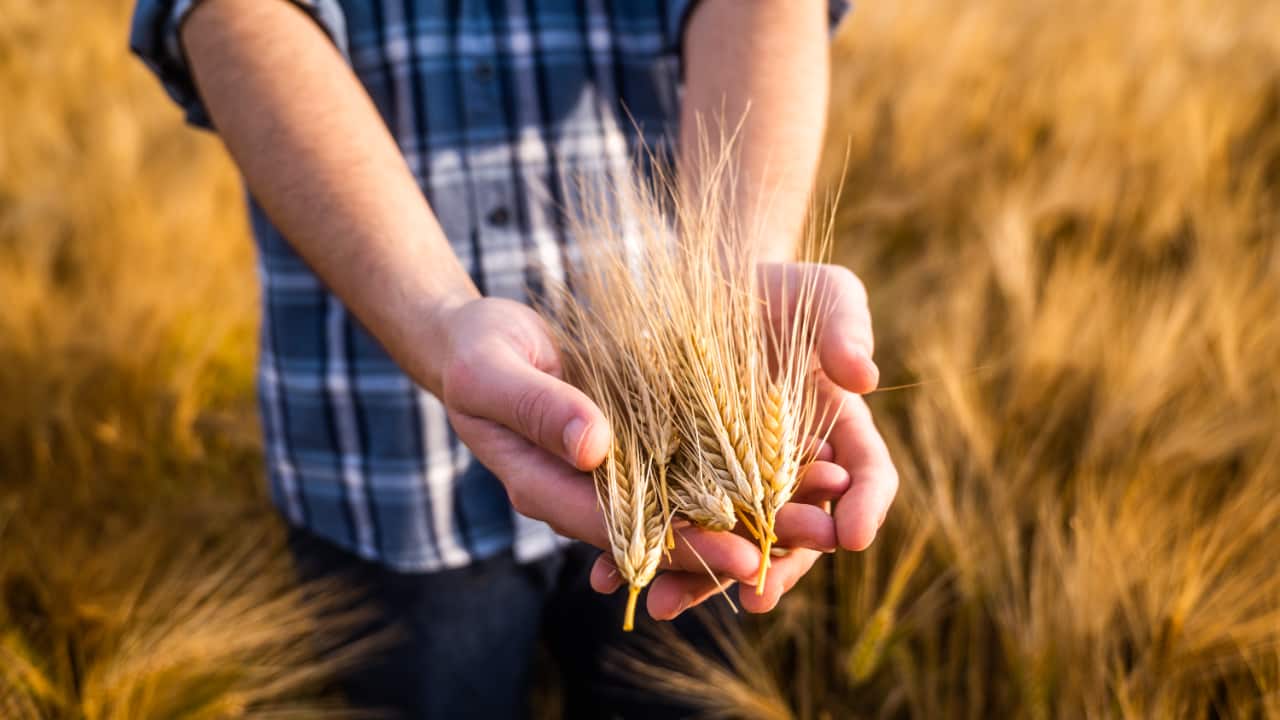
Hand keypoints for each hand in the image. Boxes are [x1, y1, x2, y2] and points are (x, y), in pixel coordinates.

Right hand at [440, 298, 835, 617]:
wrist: (481, 336)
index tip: (744, 553)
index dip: (683, 547)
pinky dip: (738, 474)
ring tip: (820, 518)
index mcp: (546, 487)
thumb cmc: (477, 349)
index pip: (622, 532)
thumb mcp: (493, 371)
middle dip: (737, 543)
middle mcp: (587, 492)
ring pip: (689, 507)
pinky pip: (692, 470)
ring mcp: (614, 473)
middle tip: (808, 544)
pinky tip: (792, 472)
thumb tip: (597, 447)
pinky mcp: (637, 445)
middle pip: (668, 533)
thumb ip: (538, 408)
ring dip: (752, 515)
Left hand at [589, 263, 897, 616]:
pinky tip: (608, 572)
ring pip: (726, 541)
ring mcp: (736, 484)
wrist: (710, 286)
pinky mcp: (681, 482)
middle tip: (758, 593)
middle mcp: (791, 474)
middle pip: (794, 533)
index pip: (867, 478)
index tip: (854, 534)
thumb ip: (847, 328)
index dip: (865, 508)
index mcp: (840, 436)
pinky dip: (642, 549)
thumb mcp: (823, 293)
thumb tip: (865, 376)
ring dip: (699, 577)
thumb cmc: (782, 290)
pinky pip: (667, 522)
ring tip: (667, 603)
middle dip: (776, 565)